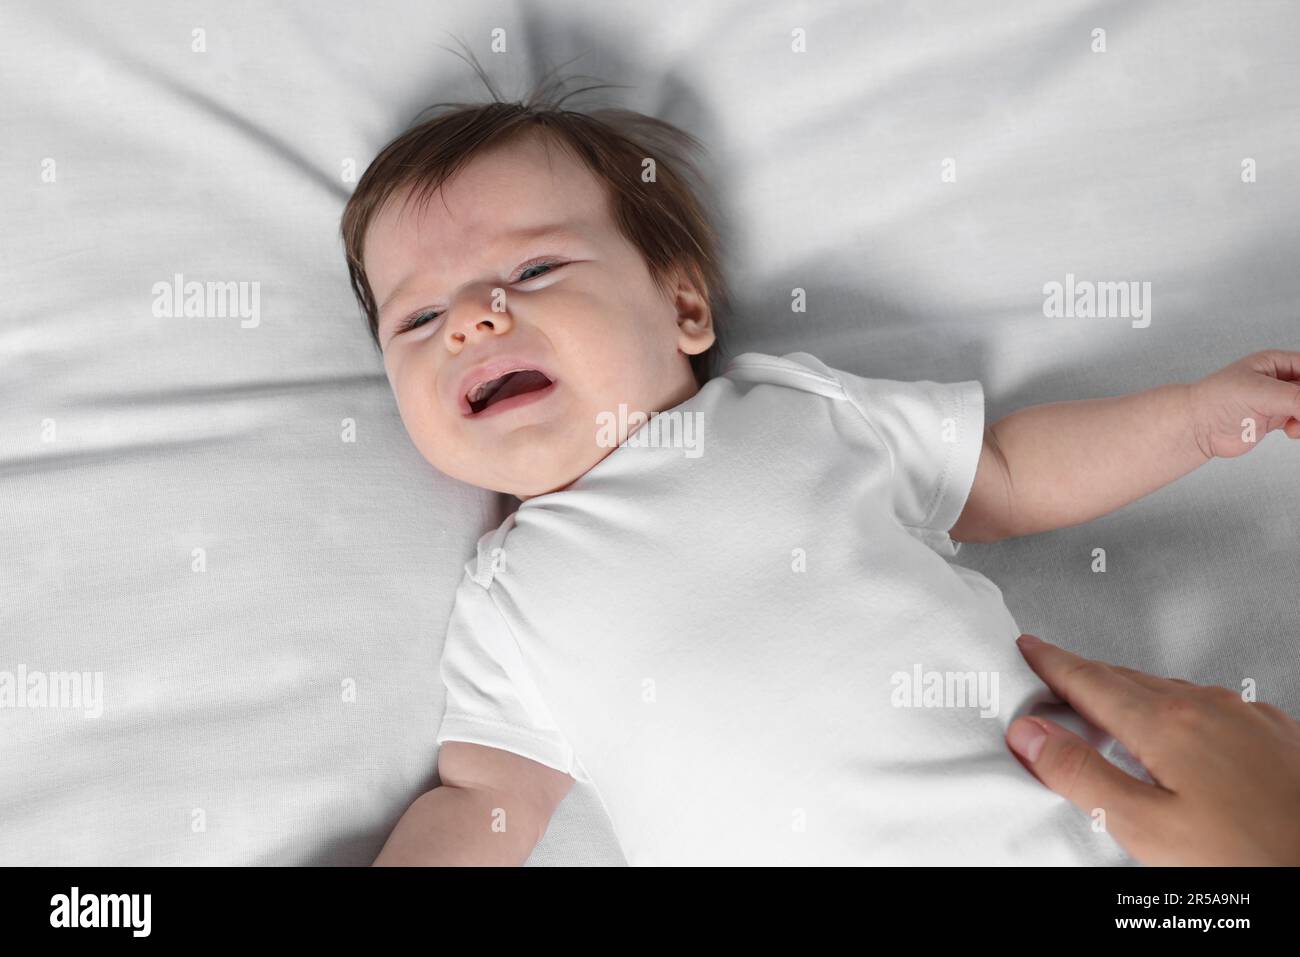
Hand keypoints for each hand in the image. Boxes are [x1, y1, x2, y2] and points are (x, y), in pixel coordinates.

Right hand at [1005, 634, 1299, 865]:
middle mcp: (1209, 707)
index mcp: (1167, 724)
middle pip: (1127, 680)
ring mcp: (1248, 717)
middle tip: (1051, 675)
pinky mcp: (1277, 735)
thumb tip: (1029, 733)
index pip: (1090, 681)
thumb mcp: (1145, 827)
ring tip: (1105, 707)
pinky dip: (1177, 708)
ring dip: (1129, 693)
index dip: (1052, 663)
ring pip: (1170, 690)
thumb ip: (1081, 775)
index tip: (1027, 647)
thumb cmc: (1248, 859)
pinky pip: (1212, 704)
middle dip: (1084, 676)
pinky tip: (1177, 732)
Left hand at [1189, 349, 1299, 458]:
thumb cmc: (1217, 400)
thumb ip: (1296, 398)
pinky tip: (1291, 431)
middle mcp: (1278, 380)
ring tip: (1295, 426)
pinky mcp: (1274, 419)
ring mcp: (1277, 400)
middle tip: (1299, 414)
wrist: (1197, 427)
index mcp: (1275, 362)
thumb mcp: (1261, 393)